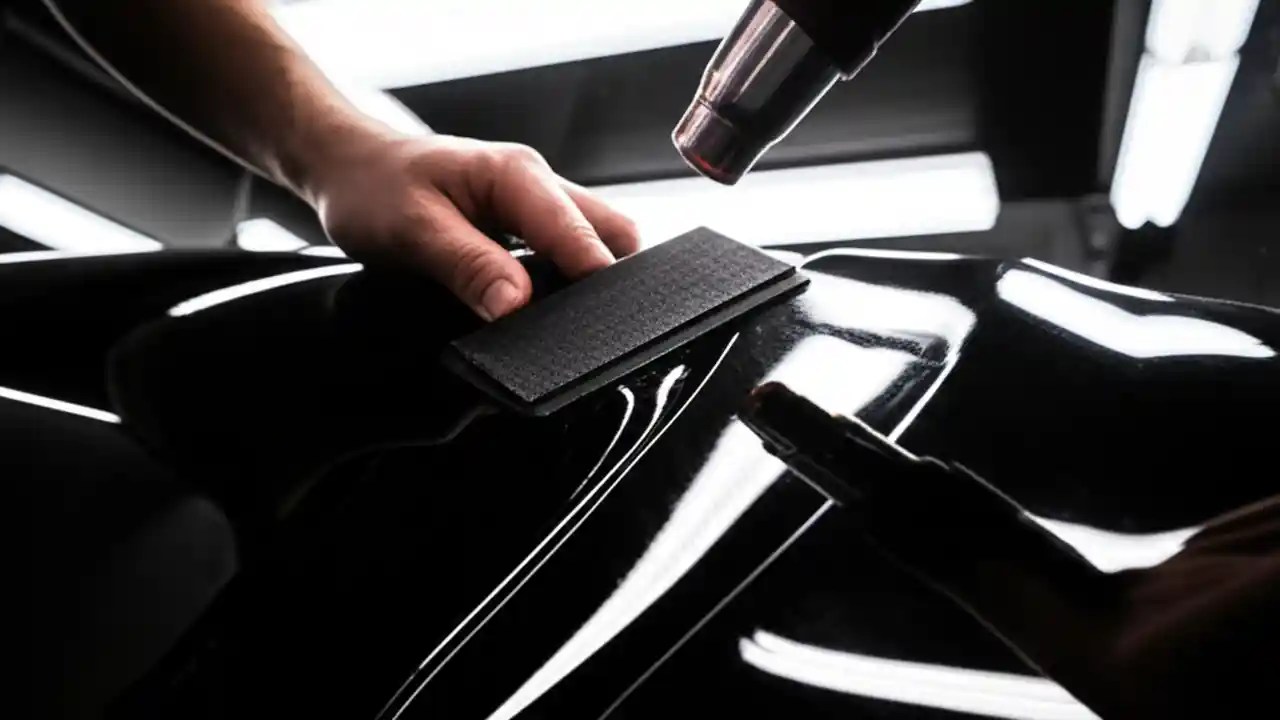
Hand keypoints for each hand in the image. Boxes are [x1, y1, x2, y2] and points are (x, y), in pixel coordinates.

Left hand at [305, 132, 639, 319]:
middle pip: (609, 233)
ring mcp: (533, 203)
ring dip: (588, 283)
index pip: (582, 232)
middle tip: (589, 333)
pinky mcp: (523, 224)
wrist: (346, 164)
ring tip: (571, 328)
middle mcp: (536, 184)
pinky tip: (547, 313)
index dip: (596, 280)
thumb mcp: (412, 230)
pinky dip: (565, 282)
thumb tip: (517, 306)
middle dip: (611, 282)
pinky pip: (563, 251)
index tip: (598, 326)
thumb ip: (468, 266)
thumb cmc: (372, 187)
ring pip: (592, 241)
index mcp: (517, 175)